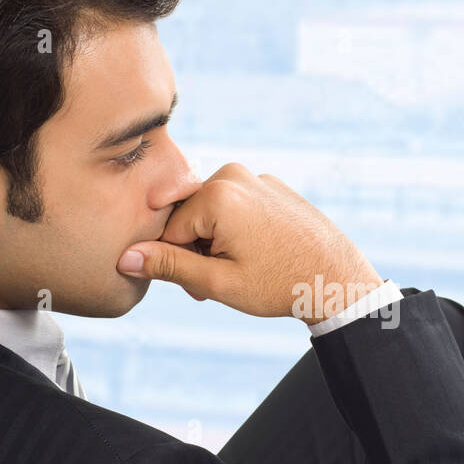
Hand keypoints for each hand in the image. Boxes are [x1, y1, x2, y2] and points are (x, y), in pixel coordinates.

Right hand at [117, 163, 382, 325]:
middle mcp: (234, 175)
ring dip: (215, 242)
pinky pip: (237, 206)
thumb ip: (168, 266)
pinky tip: (258, 254)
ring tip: (241, 269)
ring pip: (212, 212)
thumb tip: (125, 257)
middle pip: (189, 217)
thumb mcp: (217, 282)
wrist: (338, 278)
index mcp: (216, 195)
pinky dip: (237, 230)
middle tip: (219, 283)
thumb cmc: (280, 284)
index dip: (177, 263)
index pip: (169, 230)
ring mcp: (256, 177)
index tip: (199, 288)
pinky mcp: (272, 185)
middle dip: (196, 251)